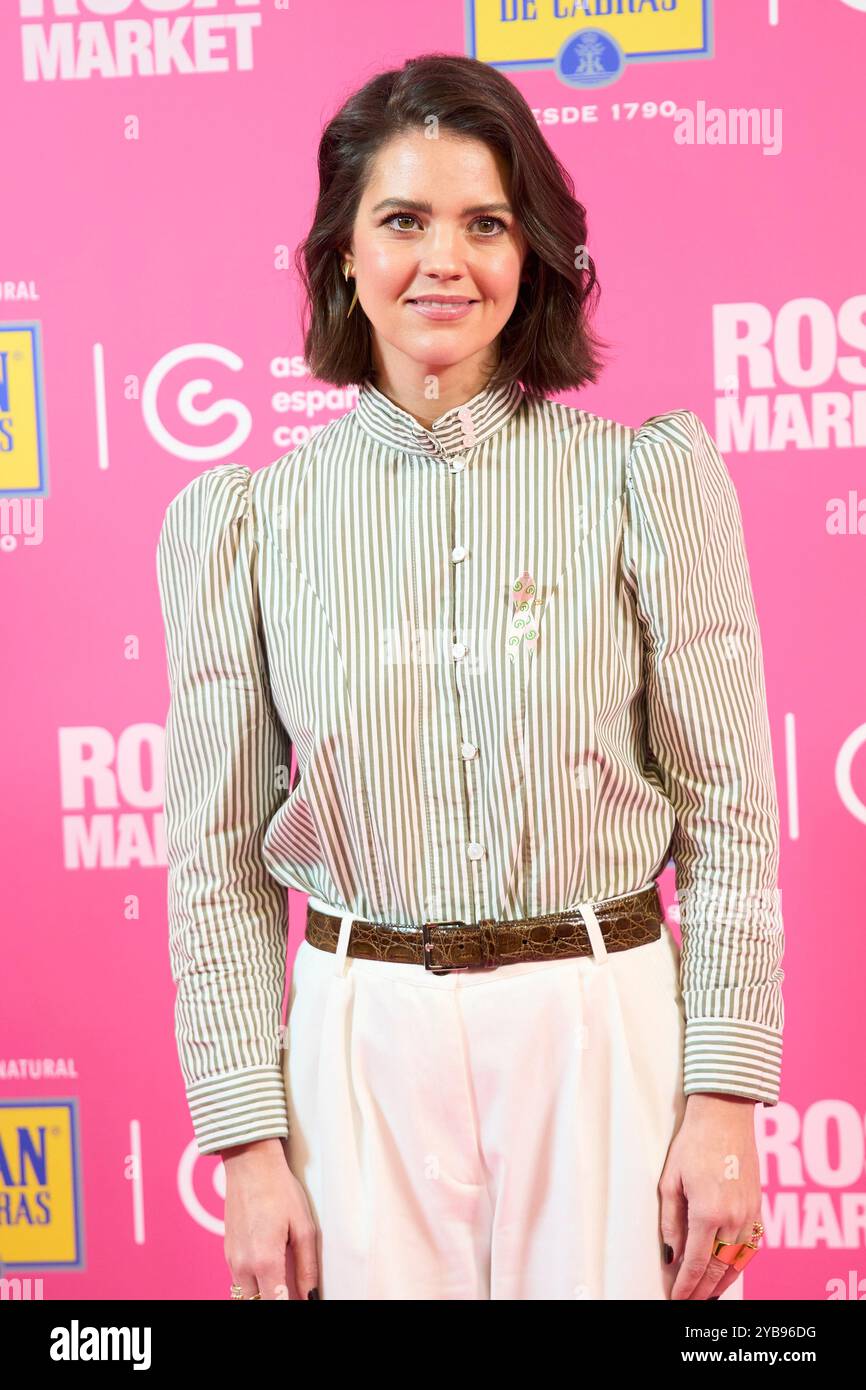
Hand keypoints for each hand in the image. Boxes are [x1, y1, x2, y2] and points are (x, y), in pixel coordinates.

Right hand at [222, 1137, 319, 1299]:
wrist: (250, 1163)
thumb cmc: (280, 1190)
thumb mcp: (304, 1227)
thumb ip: (307, 1266)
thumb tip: (311, 1296)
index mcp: (265, 1261)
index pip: (275, 1304)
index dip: (291, 1305)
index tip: (302, 1299)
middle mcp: (243, 1265)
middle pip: (257, 1303)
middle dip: (275, 1299)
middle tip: (293, 1290)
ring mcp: (232, 1259)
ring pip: (246, 1295)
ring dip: (263, 1292)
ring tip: (283, 1279)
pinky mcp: (227, 1252)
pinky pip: (240, 1279)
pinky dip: (254, 1281)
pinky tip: (270, 1267)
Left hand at [659, 1092, 761, 1299]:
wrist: (725, 1116)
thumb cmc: (693, 1144)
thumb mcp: (670, 1181)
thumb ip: (671, 1222)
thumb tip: (671, 1255)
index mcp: (708, 1213)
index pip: (696, 1263)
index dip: (686, 1286)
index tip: (676, 1298)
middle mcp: (733, 1218)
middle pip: (719, 1269)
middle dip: (703, 1291)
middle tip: (690, 1303)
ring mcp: (749, 1214)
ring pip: (738, 1263)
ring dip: (723, 1283)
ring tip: (709, 1296)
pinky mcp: (758, 1207)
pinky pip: (751, 1246)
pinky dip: (740, 1264)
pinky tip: (730, 1270)